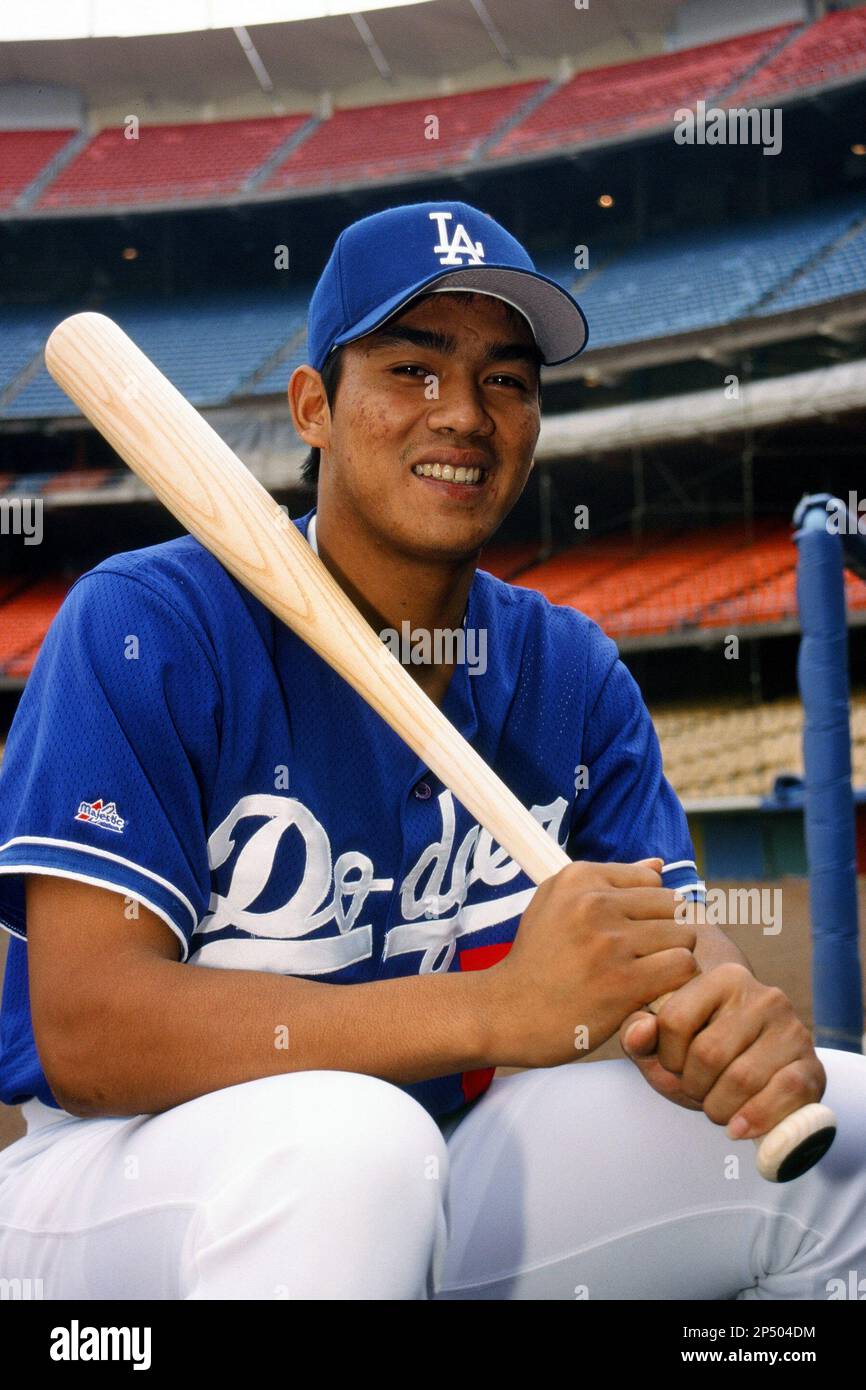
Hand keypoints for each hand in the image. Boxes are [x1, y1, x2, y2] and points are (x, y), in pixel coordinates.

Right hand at [485, 857, 697, 1068]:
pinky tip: (655, 992)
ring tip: (652, 975)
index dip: (649, 909)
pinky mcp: (623, 981)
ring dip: (674, 958)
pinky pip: (682, 966)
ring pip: (684, 935)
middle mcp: (594, 903)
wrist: (506, 1012)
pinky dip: (676, 982)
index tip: (633, 933)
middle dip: (668, 932)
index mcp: (579, 878)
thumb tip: (659, 865)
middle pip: (674, 906)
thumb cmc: (536, 959)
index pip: (653, 880)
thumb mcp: (554, 902)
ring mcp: (609, 942)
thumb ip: (608, 881)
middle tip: (649, 958)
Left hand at [619, 962, 825, 1137]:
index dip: (666, 1056)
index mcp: (722, 978)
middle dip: (693, 1086)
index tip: (674, 1064)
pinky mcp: (812, 1065)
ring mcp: (791, 1029)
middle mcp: (762, 995)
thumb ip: (638, 1033)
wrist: (751, 1071)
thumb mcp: (661, 1042)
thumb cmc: (698, 1051)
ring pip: (743, 1078)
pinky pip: (784, 1093)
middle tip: (697, 1091)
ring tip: (716, 1105)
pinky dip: (756, 1118)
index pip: (674, 1020)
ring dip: (719, 1107)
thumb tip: (638, 1032)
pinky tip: (739, 1126)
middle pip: (708, 1054)